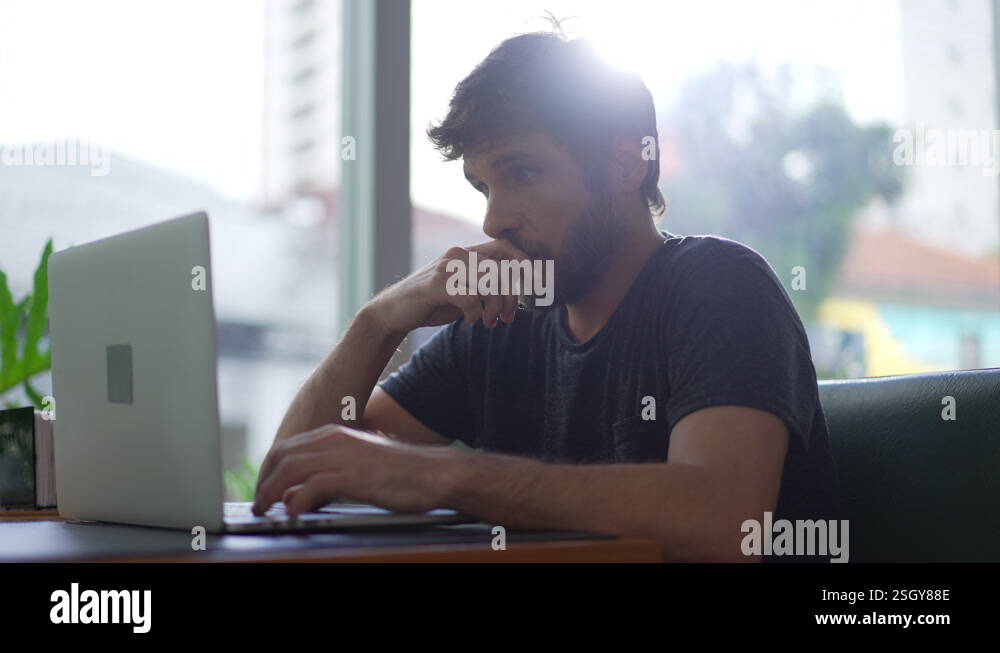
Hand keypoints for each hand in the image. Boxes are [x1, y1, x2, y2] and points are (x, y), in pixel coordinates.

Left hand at [251, 423, 458, 516]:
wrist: (434, 473)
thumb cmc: (401, 474)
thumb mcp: (359, 467)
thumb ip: (328, 475)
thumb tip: (299, 493)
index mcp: (334, 435)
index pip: (286, 449)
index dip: (268, 471)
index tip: (263, 490)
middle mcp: (333, 440)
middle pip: (281, 456)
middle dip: (264, 482)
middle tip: (259, 506)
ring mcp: (342, 456)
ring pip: (289, 469)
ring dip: (271, 492)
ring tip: (267, 511)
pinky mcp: (352, 475)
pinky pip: (311, 486)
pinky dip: (296, 501)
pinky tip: (295, 513)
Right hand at [366, 239, 530, 334]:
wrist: (395, 311)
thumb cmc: (434, 303)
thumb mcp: (464, 291)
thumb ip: (485, 287)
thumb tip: (517, 297)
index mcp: (467, 254)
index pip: (504, 247)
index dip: (523, 262)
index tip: (532, 286)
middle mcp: (458, 255)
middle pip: (501, 270)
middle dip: (510, 297)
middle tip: (507, 317)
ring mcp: (446, 267)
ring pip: (488, 283)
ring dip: (494, 308)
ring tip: (489, 322)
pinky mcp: (436, 284)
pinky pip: (470, 298)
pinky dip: (475, 314)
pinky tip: (470, 321)